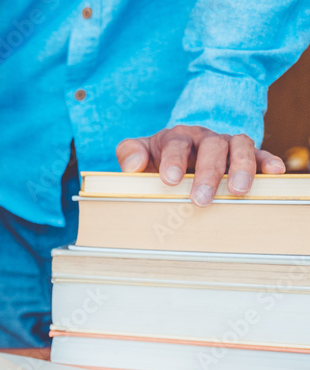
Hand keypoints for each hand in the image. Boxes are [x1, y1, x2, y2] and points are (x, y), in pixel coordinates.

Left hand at [116, 125, 285, 205]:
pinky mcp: (246, 155)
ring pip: (239, 147)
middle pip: (211, 147)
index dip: (173, 160)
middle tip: (201, 198)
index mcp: (177, 136)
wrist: (179, 153)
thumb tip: (132, 166)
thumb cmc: (157, 157)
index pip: (177, 143)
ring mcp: (227, 145)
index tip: (169, 180)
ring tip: (238, 191)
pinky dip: (268, 161)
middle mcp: (205, 138)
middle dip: (207, 173)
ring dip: (241, 168)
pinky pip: (260, 154)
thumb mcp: (139, 152)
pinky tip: (274, 173)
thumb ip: (129, 154)